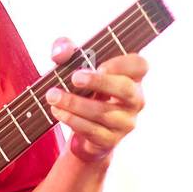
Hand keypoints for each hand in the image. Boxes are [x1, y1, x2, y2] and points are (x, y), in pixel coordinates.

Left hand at [46, 38, 148, 164]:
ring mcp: (125, 122)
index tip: (99, 64)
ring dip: (75, 103)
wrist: (83, 132)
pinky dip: (72, 120)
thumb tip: (59, 52)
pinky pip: (92, 130)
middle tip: (74, 77)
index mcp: (131, 77)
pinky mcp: (111, 140)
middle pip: (126, 89)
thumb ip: (66, 51)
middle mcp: (134, 100)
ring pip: (103, 112)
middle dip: (99, 82)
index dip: (122, 63)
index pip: (139, 65)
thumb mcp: (74, 67)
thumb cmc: (83, 91)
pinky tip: (58, 111)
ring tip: (53, 96)